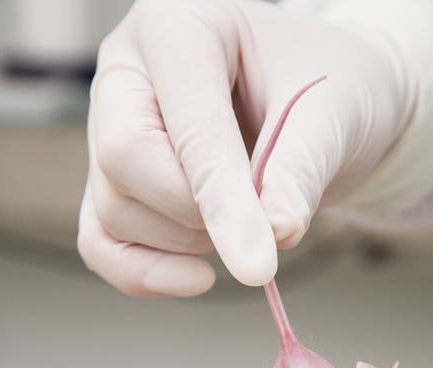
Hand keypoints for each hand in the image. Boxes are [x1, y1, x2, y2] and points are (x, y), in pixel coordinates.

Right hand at [78, 0, 413, 296]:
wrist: (321, 108)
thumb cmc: (325, 91)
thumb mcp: (331, 117)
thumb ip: (300, 173)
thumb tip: (275, 233)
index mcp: (178, 26)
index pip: (187, 125)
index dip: (222, 199)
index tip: (257, 262)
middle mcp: (128, 72)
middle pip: (123, 160)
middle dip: (196, 215)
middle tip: (259, 224)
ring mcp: (110, 129)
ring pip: (114, 211)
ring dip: (186, 243)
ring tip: (246, 221)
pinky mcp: (113, 185)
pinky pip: (101, 245)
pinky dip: (145, 275)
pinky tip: (198, 277)